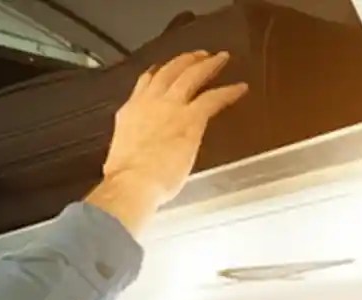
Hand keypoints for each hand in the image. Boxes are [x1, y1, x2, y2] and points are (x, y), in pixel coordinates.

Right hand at [88, 50, 246, 233]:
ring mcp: (171, 107)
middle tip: (198, 55)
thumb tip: (138, 153)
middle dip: (186, 60)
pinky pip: (214, 98)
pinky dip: (229, 91)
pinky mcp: (192, 118)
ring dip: (207, 65)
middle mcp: (150, 102)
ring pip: (192, 75)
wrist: (133, 182)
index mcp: (131, 112)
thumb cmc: (125, 178)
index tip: (163, 68)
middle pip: (170, 71)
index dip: (157, 73)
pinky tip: (239, 88)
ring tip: (219, 60)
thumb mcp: (122, 153)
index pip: (145, 83)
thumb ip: (133, 145)